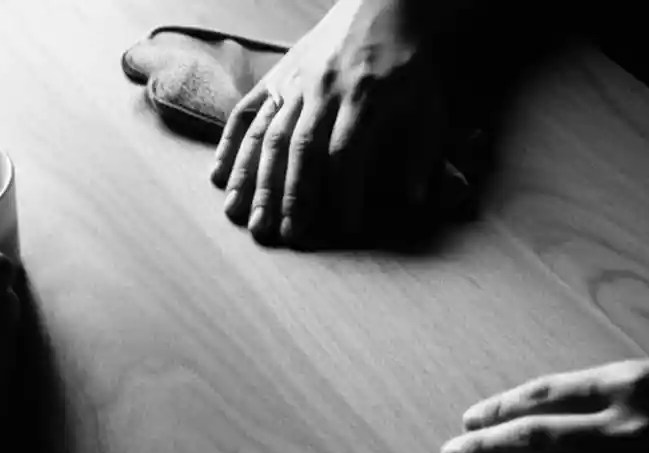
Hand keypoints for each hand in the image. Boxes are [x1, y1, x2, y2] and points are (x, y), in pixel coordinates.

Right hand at [210, 0, 447, 245]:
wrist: (382, 5)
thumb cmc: (408, 64)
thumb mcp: (429, 103)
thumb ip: (423, 153)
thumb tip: (415, 200)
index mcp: (364, 98)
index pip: (346, 152)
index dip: (343, 192)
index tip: (343, 228)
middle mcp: (324, 90)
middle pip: (300, 148)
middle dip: (287, 194)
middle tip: (278, 234)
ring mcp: (295, 82)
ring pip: (269, 133)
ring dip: (253, 177)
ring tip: (240, 215)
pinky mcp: (277, 76)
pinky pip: (248, 110)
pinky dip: (231, 143)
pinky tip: (220, 176)